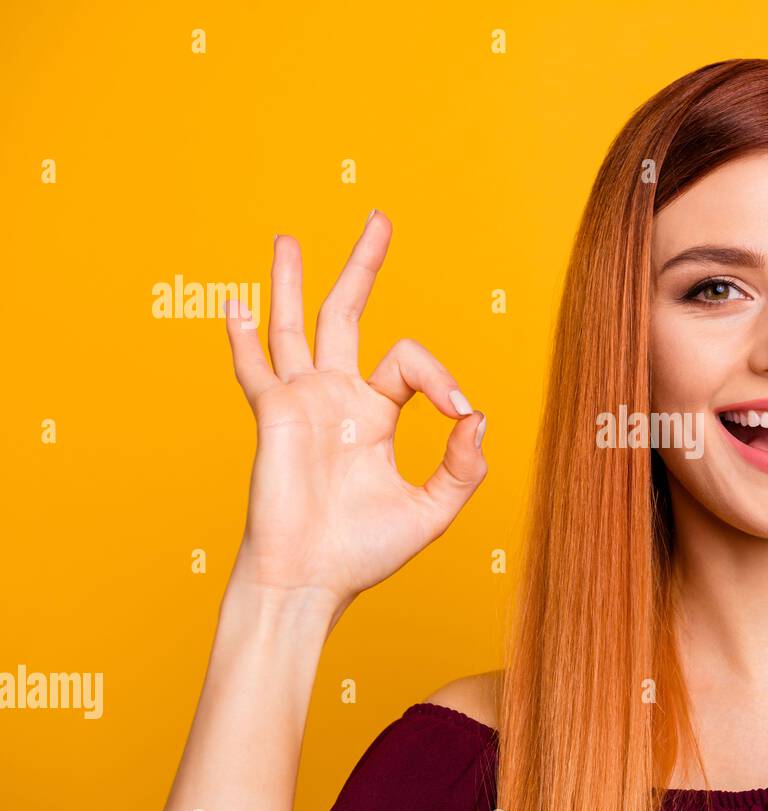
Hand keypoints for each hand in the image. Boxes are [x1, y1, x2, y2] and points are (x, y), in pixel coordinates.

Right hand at [222, 211, 485, 614]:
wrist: (311, 580)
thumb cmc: (364, 552)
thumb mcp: (432, 510)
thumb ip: (463, 467)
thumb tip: (478, 416)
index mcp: (375, 414)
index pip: (410, 363)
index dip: (440, 376)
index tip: (458, 409)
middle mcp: (337, 398)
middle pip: (348, 314)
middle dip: (362, 265)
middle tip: (378, 218)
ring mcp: (301, 401)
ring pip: (295, 326)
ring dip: (292, 281)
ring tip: (287, 239)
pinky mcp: (273, 414)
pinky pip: (255, 369)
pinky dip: (242, 339)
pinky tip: (233, 305)